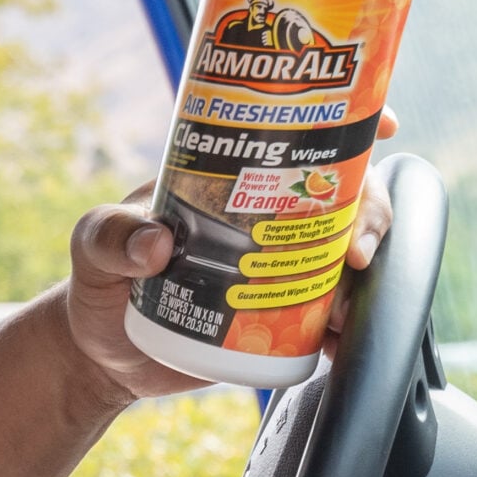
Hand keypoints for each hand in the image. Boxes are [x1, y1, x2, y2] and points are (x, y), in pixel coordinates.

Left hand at [63, 114, 400, 403]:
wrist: (102, 354)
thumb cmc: (99, 284)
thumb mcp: (93, 247)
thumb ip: (111, 238)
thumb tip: (156, 244)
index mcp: (232, 178)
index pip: (300, 136)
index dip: (350, 122)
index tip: (383, 126)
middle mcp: (269, 215)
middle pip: (345, 196)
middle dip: (370, 212)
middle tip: (355, 251)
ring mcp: (281, 266)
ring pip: (348, 254)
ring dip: (366, 273)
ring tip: (346, 304)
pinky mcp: (283, 319)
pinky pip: (331, 318)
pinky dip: (348, 329)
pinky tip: (345, 341)